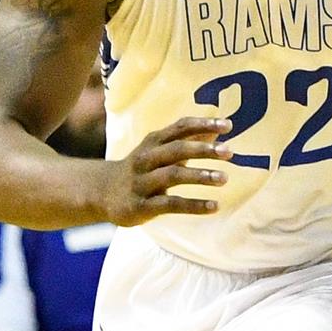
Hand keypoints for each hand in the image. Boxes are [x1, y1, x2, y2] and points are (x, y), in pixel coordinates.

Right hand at [94, 116, 230, 222]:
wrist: (102, 193)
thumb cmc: (142, 169)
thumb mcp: (161, 151)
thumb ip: (189, 140)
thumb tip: (219, 128)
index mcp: (153, 142)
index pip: (180, 128)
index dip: (203, 124)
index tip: (228, 125)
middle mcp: (146, 158)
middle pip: (176, 149)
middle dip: (203, 150)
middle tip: (229, 151)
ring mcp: (142, 182)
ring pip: (173, 175)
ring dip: (200, 176)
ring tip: (224, 178)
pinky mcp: (141, 206)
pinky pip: (170, 204)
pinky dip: (194, 205)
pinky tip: (214, 206)